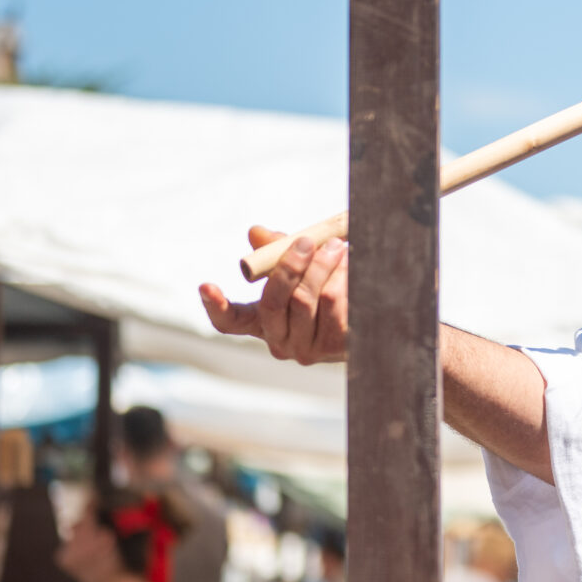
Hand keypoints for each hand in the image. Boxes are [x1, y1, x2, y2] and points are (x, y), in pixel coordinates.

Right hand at [199, 226, 350, 364]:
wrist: (376, 311)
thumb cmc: (330, 283)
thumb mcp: (302, 266)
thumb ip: (277, 250)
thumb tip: (256, 233)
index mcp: (262, 320)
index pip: (230, 321)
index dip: (215, 305)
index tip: (206, 285)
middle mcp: (280, 341)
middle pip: (273, 303)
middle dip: (288, 266)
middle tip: (307, 241)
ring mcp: (307, 348)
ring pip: (306, 299)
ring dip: (323, 265)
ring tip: (337, 247)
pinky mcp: (335, 347)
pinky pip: (333, 303)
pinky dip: (341, 276)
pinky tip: (351, 264)